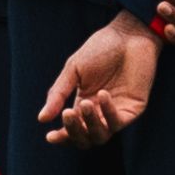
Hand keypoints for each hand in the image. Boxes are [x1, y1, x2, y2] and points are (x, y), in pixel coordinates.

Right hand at [42, 15, 157, 142]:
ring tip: (85, 103)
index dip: (61, 137)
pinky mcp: (133, 109)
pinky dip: (108, 112)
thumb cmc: (100, 49)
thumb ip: (58, 94)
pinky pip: (118, 121)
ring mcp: (116, 113)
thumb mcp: (73, 70)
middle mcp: (99, 113)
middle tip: (67, 114)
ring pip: (101, 136)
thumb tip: (42, 118)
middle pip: (85, 139)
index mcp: (83, 105)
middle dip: (74, 131)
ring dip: (90, 124)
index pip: (71, 131)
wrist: (128, 35)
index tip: (50, 136)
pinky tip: (103, 94)